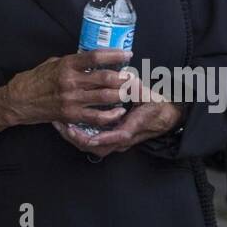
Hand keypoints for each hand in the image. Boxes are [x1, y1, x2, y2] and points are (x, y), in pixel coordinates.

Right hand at [2, 50, 132, 127]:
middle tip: (132, 76)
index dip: (114, 55)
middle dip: (123, 77)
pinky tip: (119, 111)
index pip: (95, 57)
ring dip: (121, 94)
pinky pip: (97, 117)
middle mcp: (71, 81)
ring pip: (105, 97)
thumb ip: (73, 63)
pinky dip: (111, 115)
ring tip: (130, 91)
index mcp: (67, 65)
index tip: (127, 54)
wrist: (20, 100)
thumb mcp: (54, 63)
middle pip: (105, 78)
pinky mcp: (71, 115)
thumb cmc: (37, 79)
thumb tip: (92, 60)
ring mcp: (72, 99)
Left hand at [52, 94, 183, 156]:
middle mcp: (124, 139)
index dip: (103, 136)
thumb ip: (136, 88)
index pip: (119, 136)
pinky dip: (80, 136)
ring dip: (77, 139)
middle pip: (100, 148)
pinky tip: (67, 126)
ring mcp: (118, 142)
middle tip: (64, 127)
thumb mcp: (148, 95)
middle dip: (80, 139)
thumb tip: (126, 78)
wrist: (165, 118)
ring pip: (95, 148)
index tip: (88, 133)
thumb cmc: (155, 106)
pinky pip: (94, 144)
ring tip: (61, 126)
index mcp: (134, 127)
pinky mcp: (112, 140)